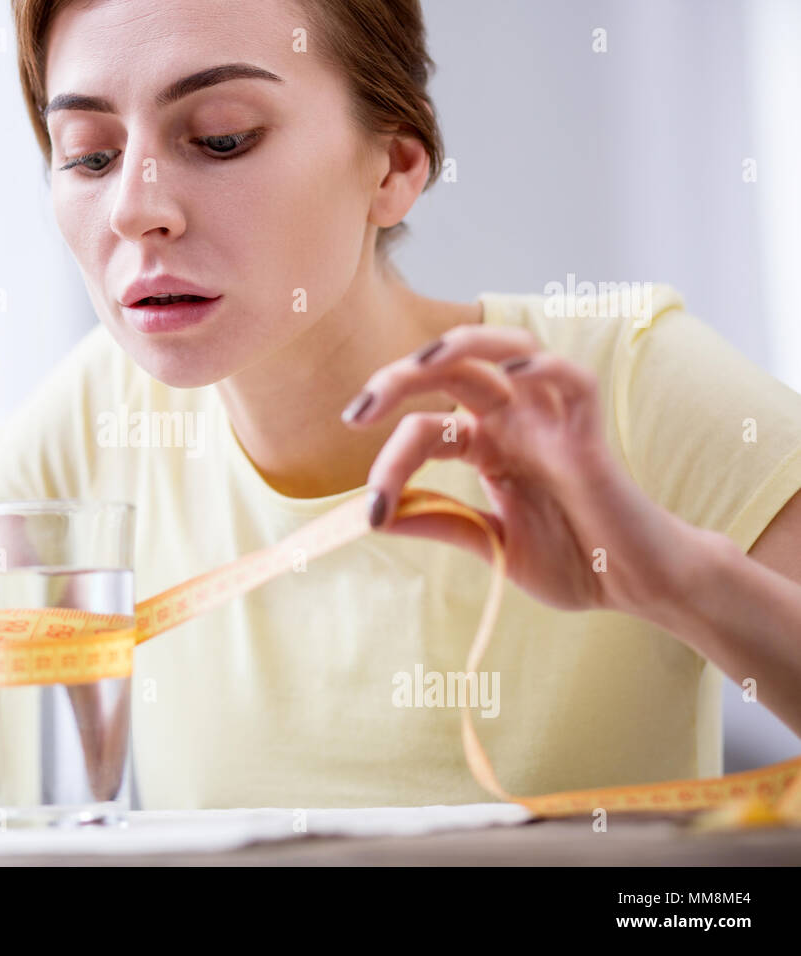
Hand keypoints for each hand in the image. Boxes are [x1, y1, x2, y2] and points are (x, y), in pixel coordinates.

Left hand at [341, 324, 690, 614]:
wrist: (638, 586)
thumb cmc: (575, 561)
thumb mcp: (492, 545)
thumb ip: (443, 522)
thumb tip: (376, 515)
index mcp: (488, 447)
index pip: (426, 429)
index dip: (389, 462)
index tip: (370, 513)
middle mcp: (515, 423)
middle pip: (453, 370)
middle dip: (400, 378)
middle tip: (357, 412)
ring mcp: (551, 424)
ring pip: (509, 350)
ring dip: (462, 346)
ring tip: (420, 361)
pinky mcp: (589, 438)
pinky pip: (573, 382)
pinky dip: (545, 367)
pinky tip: (514, 373)